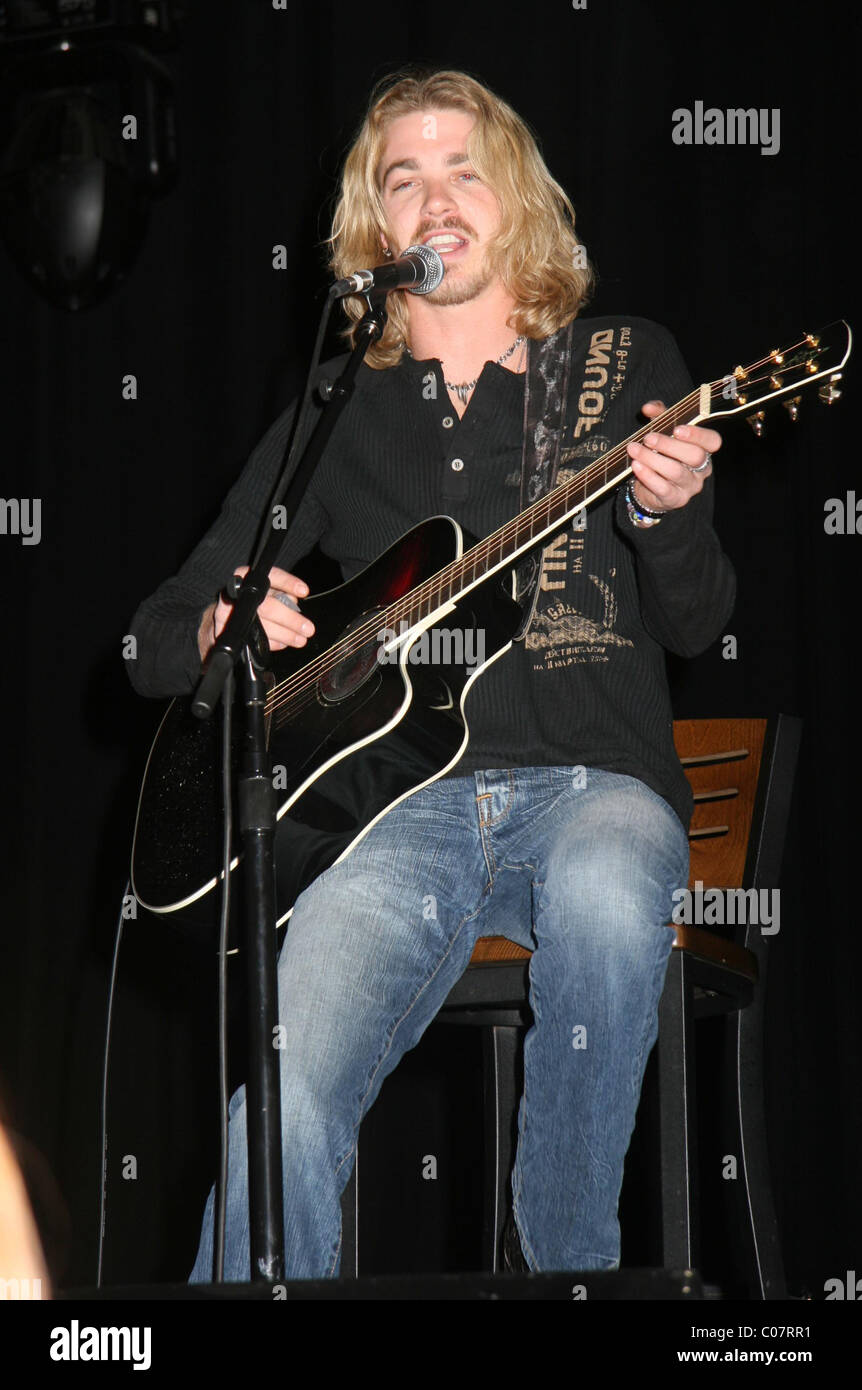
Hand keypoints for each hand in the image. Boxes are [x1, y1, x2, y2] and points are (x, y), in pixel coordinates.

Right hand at [199, 565, 314, 660]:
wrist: (225, 616)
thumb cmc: (253, 602)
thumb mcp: (267, 591)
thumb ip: (282, 594)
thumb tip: (295, 605)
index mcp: (249, 576)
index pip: (271, 576)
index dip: (288, 583)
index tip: (303, 591)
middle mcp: (238, 593)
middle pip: (268, 607)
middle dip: (291, 620)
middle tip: (307, 628)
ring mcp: (228, 611)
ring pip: (263, 627)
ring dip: (285, 635)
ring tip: (300, 639)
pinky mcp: (224, 629)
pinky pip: (253, 639)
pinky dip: (272, 643)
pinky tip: (282, 642)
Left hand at [626, 400, 721, 513]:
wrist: (649, 489)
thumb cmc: (661, 455)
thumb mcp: (662, 431)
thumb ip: (659, 416)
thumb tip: (648, 407)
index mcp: (703, 449)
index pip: (713, 441)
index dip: (698, 434)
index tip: (677, 429)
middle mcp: (702, 469)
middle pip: (695, 456)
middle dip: (669, 445)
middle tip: (648, 438)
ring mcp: (690, 486)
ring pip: (676, 472)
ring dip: (653, 458)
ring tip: (634, 449)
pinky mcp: (676, 499)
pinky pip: (664, 488)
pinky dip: (648, 476)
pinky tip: (636, 466)